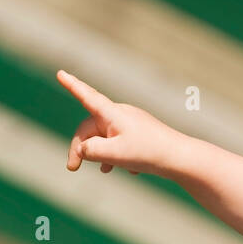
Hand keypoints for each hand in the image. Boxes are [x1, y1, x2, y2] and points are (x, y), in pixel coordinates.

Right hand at [56, 70, 176, 176]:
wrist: (182, 158)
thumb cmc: (148, 153)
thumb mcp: (114, 154)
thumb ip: (91, 151)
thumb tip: (83, 149)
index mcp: (113, 114)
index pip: (87, 96)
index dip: (72, 85)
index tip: (60, 72)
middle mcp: (121, 114)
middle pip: (90, 127)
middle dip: (81, 147)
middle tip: (72, 168)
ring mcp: (132, 124)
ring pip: (105, 138)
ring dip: (100, 155)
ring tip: (106, 170)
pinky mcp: (141, 135)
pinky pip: (121, 145)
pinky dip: (118, 158)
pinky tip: (131, 171)